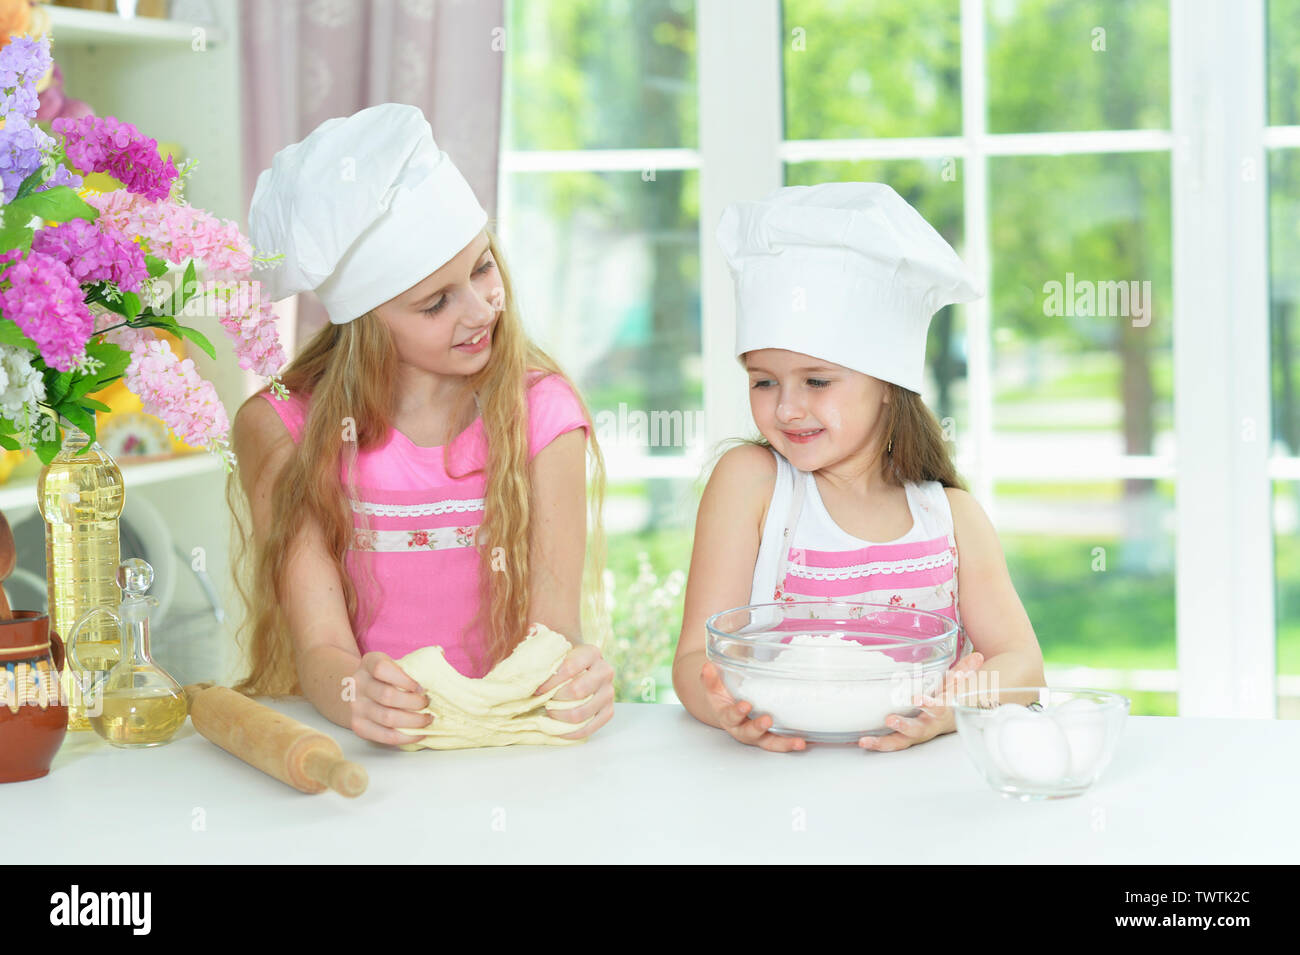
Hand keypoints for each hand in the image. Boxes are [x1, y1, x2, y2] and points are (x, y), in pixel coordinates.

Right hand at [349, 651, 433, 745]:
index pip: (381, 669)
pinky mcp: (359, 726)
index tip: (422, 687)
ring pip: (387, 718)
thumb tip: (440, 653)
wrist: (362, 692)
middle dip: (414, 702)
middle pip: (387, 696)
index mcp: (368, 663)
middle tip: (427, 704)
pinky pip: (385, 736)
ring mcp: (356, 706)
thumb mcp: (395, 662)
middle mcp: (357, 684)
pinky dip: (406, 737)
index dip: (405, 679)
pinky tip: (419, 733)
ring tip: (427, 718)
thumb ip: (417, 660)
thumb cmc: (388, 676)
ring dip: (413, 721)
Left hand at [533, 643, 613, 739]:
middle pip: (578, 691)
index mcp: (592, 652)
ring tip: (549, 713)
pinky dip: (572, 732)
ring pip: (584, 711)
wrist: (578, 663)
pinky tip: (558, 731)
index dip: (550, 681)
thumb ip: (540, 641)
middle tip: (542, 702)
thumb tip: (529, 633)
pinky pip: (593, 727)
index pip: (570, 668)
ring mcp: (609, 692)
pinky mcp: (608, 710)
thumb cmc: (559, 656)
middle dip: (555, 700)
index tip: (536, 689)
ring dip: (561, 717)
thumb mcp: (552, 645)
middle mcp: (605, 670)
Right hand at [700, 661, 805, 751]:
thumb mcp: (713, 685)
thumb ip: (710, 678)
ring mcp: (758, 734)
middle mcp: (742, 729)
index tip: (745, 705)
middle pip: (749, 734)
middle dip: (758, 728)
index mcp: (727, 716)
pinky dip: (794, 743)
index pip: (730, 716)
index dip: (737, 712)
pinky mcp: (770, 735)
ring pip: (769, 743)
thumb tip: (707, 666)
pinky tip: (807, 741)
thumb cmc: (722, 695)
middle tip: (767, 720)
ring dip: (784, 744)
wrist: (726, 708)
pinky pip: (782, 741)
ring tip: (799, 742)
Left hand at [859, 651, 984, 752]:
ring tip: (866, 740)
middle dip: (904, 726)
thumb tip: (978, 656)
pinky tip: (860, 741)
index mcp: (941, 713)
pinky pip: (889, 744)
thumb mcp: (956, 685)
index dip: (930, 704)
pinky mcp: (903, 739)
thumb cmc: (949, 700)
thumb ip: (964, 671)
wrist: (951, 721)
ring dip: (883, 743)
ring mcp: (914, 735)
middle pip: (917, 730)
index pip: (938, 708)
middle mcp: (927, 726)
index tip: (919, 700)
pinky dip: (875, 744)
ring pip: (900, 742)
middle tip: (891, 719)